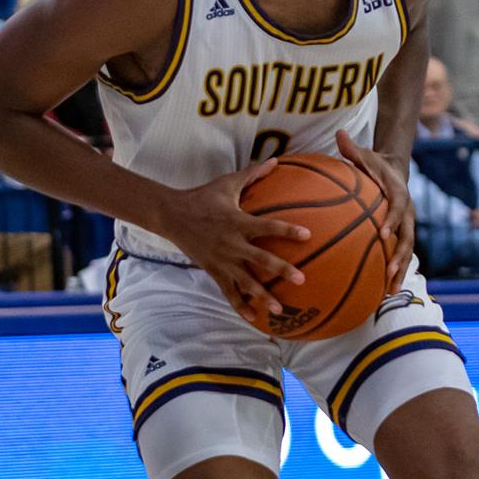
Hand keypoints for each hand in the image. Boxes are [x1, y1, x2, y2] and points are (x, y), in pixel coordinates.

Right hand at [158, 159, 309, 323]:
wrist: (171, 215)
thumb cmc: (202, 196)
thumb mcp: (227, 183)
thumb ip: (253, 174)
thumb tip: (277, 160)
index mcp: (238, 222)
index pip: (267, 227)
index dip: (287, 231)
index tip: (307, 236)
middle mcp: (232, 244)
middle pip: (260, 260)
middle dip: (282, 270)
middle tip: (302, 279)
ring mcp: (222, 260)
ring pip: (246, 282)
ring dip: (263, 295)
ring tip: (280, 308)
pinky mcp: (213, 270)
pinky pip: (228, 291)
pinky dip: (239, 305)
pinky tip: (252, 317)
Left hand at [337, 130, 414, 289]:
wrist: (395, 170)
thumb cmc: (374, 165)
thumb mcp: (364, 155)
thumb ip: (352, 149)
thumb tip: (339, 133)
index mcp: (398, 193)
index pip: (398, 208)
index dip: (392, 221)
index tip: (383, 234)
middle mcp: (407, 212)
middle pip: (407, 236)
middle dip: (400, 255)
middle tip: (391, 270)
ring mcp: (406, 225)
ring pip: (407, 251)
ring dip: (401, 271)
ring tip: (391, 291)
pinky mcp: (401, 235)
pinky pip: (399, 255)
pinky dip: (395, 272)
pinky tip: (384, 292)